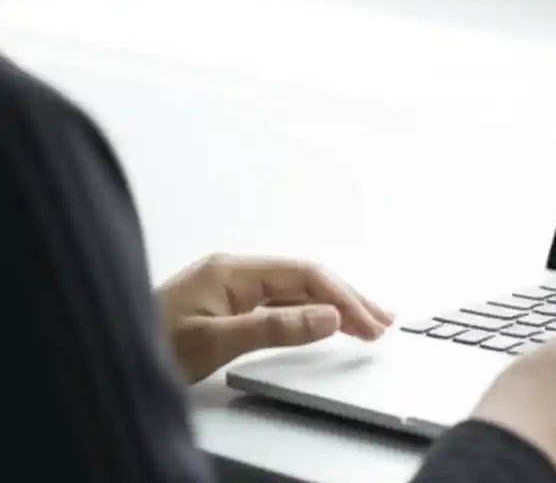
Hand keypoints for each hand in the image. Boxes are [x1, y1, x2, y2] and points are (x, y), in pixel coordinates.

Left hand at [156, 254, 393, 382]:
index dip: (343, 297)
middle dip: (347, 298)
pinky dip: (310, 312)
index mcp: (233, 270)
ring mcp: (229, 288)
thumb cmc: (146, 346)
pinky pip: (280, 303)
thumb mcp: (214, 341)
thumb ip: (275, 327)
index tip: (369, 324)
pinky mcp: (225, 306)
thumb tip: (329, 316)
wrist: (100, 356)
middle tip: (383, 322)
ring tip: (369, 320)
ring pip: (295, 290)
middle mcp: (234, 271)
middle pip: (305, 278)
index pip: (305, 274)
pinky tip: (327, 321)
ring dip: (334, 304)